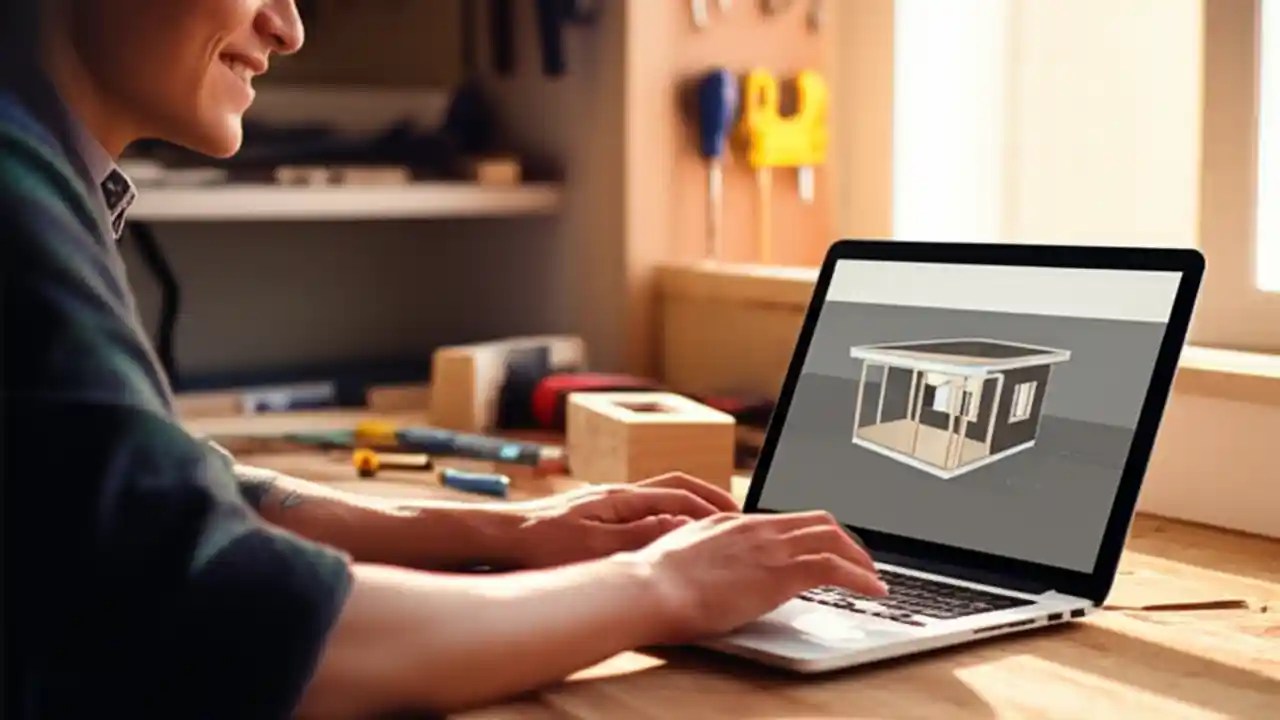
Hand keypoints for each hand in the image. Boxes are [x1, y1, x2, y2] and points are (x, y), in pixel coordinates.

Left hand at [510, 472, 740, 567]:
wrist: (501, 538)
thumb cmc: (541, 544)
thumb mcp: (596, 546)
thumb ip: (642, 535)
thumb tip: (687, 526)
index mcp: (623, 498)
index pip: (681, 496)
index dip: (713, 508)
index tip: (741, 522)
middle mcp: (618, 494)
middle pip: (676, 489)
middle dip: (710, 500)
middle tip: (739, 519)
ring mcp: (607, 504)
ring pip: (661, 499)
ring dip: (690, 509)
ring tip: (713, 527)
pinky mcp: (596, 516)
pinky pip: (645, 510)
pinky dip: (668, 519)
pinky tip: (669, 537)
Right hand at [627, 511, 887, 642]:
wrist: (649, 588)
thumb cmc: (652, 582)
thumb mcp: (680, 558)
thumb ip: (702, 557)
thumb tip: (706, 570)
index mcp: (732, 521)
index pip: (785, 520)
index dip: (812, 534)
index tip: (823, 549)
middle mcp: (756, 527)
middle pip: (817, 520)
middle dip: (845, 541)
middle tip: (858, 562)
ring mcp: (769, 546)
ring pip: (833, 538)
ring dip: (860, 559)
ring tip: (873, 579)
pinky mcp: (780, 572)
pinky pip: (835, 568)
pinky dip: (862, 577)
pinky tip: (874, 591)